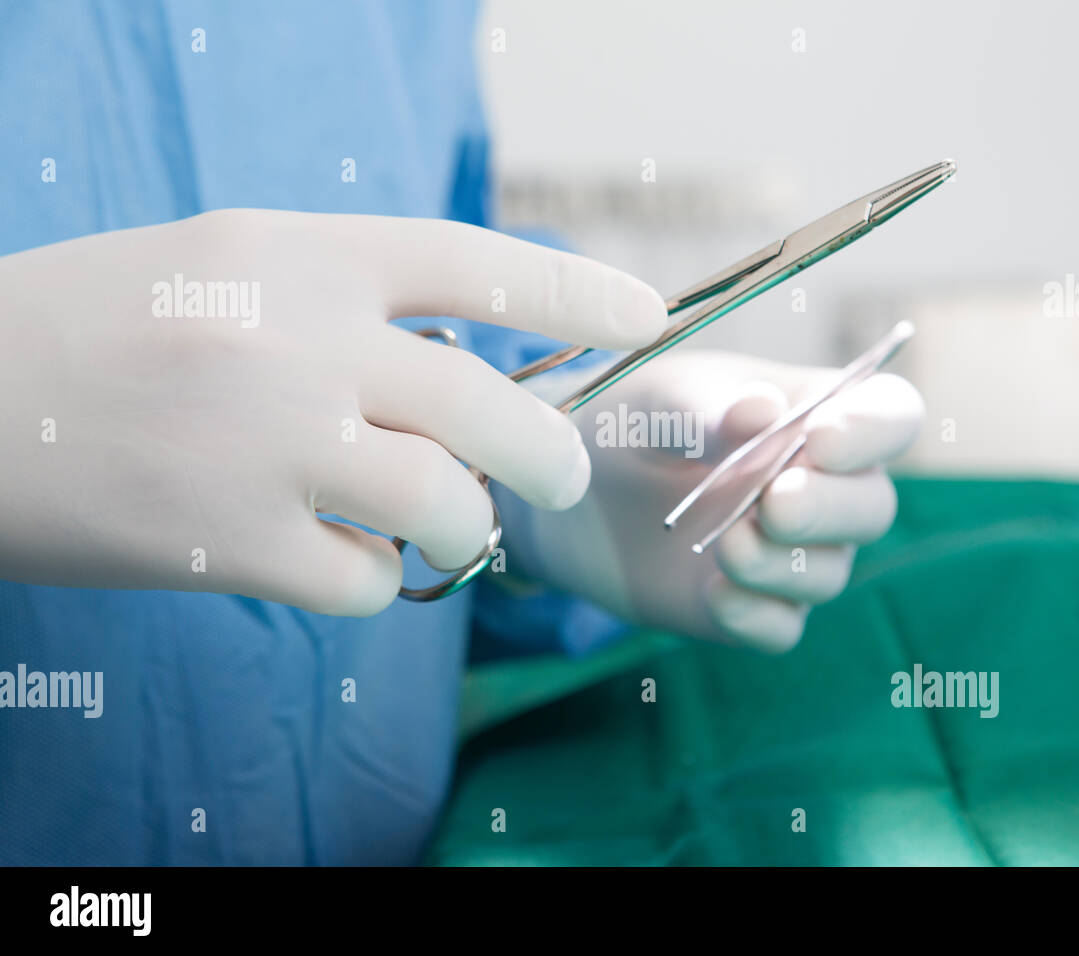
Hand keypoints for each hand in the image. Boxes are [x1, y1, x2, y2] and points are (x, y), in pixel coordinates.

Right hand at [0, 210, 665, 614]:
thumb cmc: (103, 327)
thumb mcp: (230, 268)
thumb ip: (349, 305)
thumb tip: (465, 379)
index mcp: (300, 254)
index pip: (477, 261)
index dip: (577, 289)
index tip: (646, 315)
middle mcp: (300, 341)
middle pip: (493, 408)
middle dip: (551, 454)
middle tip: (555, 474)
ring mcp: (271, 445)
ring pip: (449, 504)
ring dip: (466, 526)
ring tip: (441, 524)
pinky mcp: (235, 545)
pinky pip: (371, 582)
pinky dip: (374, 581)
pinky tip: (333, 560)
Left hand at [497, 349, 922, 650]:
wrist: (566, 498)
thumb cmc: (628, 426)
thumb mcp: (656, 400)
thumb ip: (706, 405)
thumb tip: (762, 410)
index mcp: (817, 413)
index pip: (891, 417)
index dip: (874, 430)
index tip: (821, 438)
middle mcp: (820, 487)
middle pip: (873, 505)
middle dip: (828, 507)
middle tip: (772, 502)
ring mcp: (790, 554)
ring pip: (829, 573)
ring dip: (784, 562)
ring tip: (725, 543)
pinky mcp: (752, 608)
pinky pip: (782, 628)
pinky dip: (755, 614)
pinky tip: (714, 593)